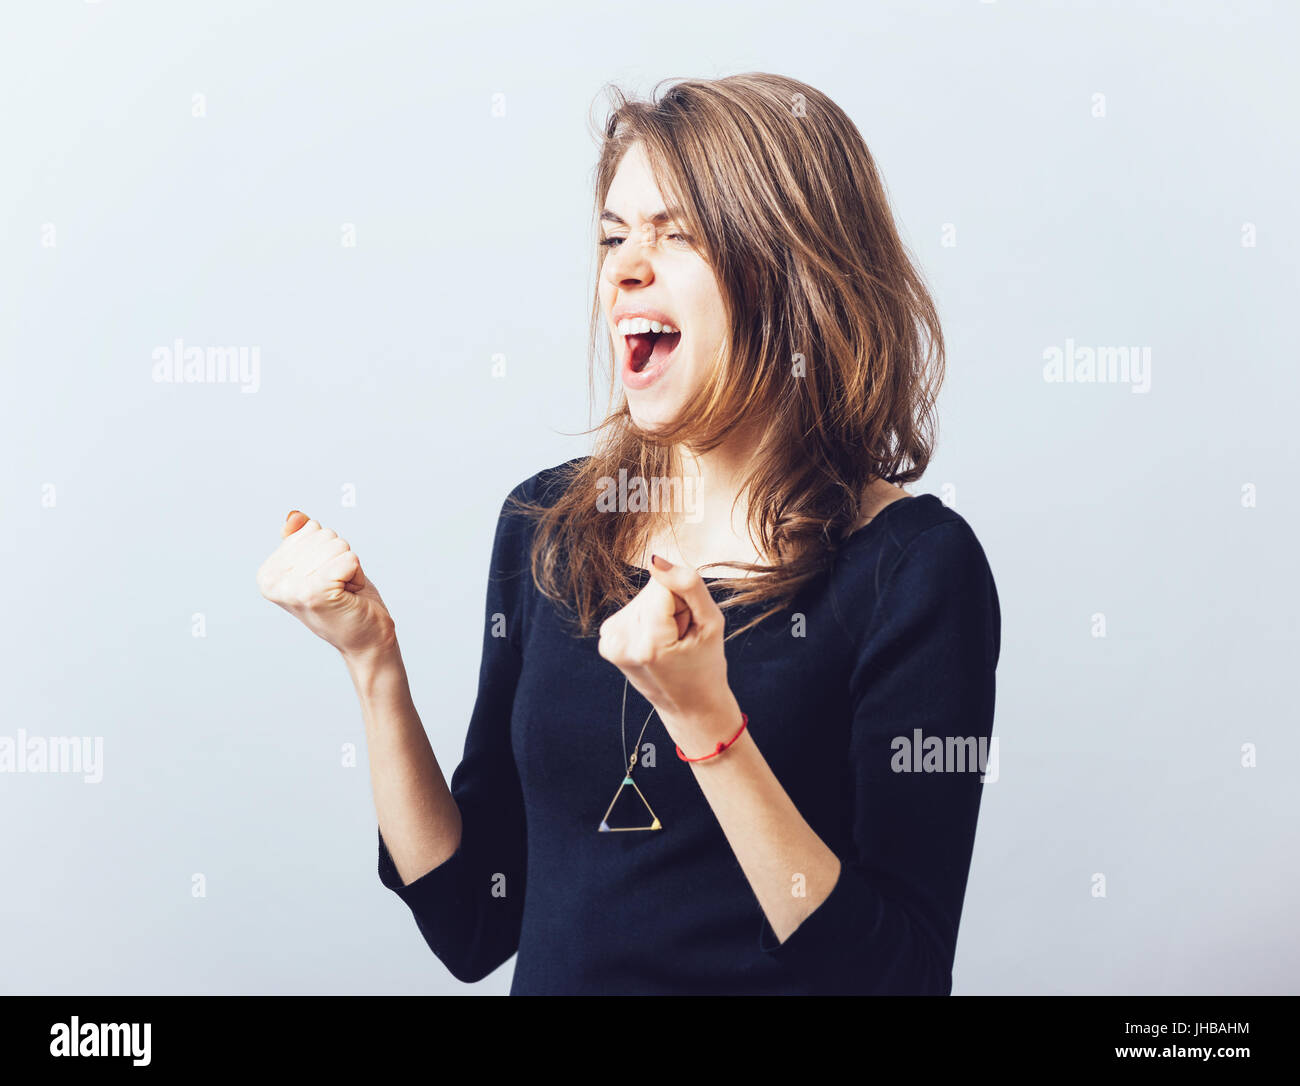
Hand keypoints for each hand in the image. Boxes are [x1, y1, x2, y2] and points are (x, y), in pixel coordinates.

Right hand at [256, 510, 395, 662]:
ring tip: (342, 592)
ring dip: (349, 568)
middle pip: (324, 535)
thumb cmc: (346, 601)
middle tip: (338, 587)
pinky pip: (348, 560)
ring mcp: (292, 588)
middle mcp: (273, 582)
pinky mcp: (315, 594)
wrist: (366, 639)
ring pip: (337, 546)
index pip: (310, 529)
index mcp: (268, 573)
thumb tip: (293, 516)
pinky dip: (357, 575)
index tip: (327, 579)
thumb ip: (303, 538)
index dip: (329, 551)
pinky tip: (349, 595)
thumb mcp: (322, 563)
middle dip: (340, 559)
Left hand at [597, 555, 740, 744]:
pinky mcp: (606, 640)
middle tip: (681, 638)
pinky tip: (656, 643)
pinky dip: (648, 620)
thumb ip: (688, 585)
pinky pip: (633, 609)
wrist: (689, 706)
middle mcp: (620, 641)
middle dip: (672, 606)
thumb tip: (656, 558)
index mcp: (647, 642)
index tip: (688, 627)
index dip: (684, 599)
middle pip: (652, 590)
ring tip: (671, 644)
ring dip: (661, 613)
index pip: (664, 584)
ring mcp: (609, 642)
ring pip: (643, 598)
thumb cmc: (706, 667)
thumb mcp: (711, 623)